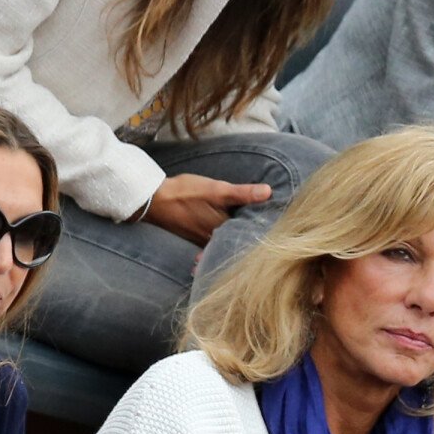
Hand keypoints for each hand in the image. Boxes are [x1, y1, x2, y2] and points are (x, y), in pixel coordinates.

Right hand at [142, 172, 271, 244]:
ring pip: (225, 242)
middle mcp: (214, 241)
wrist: (154, 199)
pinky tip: (226, 238)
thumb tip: (268, 192)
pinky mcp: (195, 238)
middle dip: (251, 237)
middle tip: (270, 234)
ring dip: (236, 239)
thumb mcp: (216, 189)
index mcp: (222, 230)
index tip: (278, 227)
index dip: (262, 230)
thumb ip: (242, 193)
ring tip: (254, 234)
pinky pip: (213, 243)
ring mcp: (203, 241)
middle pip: (237, 240)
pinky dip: (221, 241)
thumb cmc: (185, 193)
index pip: (249, 234)